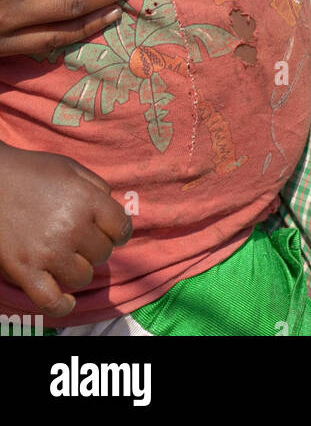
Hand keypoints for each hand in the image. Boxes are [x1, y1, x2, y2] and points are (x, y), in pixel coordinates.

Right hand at [0, 143, 132, 316]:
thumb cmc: (32, 172)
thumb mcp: (71, 168)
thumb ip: (97, 188)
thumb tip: (112, 212)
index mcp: (87, 201)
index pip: (121, 228)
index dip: (117, 230)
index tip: (109, 231)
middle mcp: (72, 228)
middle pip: (103, 253)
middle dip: (95, 246)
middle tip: (79, 237)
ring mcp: (48, 252)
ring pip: (83, 277)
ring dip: (79, 269)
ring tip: (67, 256)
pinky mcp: (25, 271)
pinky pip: (51, 301)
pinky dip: (62, 305)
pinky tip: (68, 301)